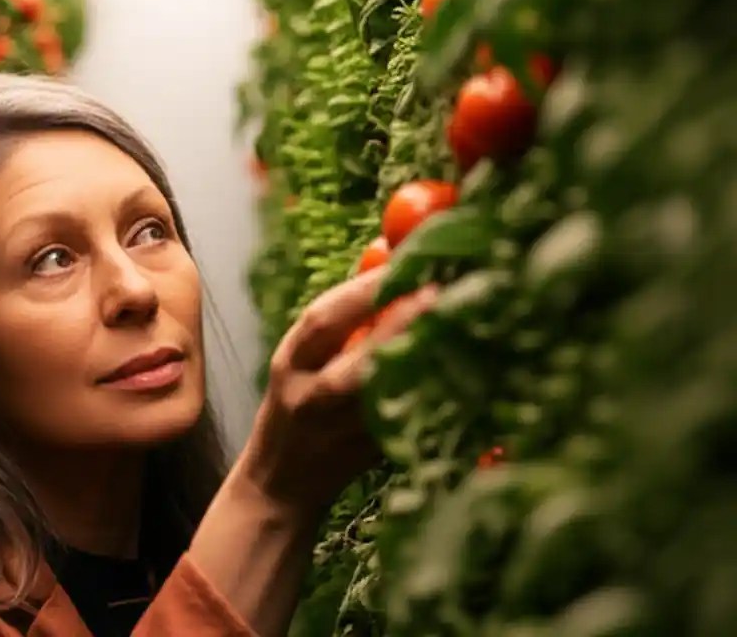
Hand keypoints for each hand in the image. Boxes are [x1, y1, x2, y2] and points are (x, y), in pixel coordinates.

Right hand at [240, 268, 436, 514]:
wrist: (281, 484)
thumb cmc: (295, 409)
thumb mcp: (302, 361)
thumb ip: (342, 324)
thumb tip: (388, 262)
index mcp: (289, 363)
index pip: (321, 321)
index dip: (360, 294)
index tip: (400, 264)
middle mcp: (311, 396)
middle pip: (357, 362)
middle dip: (396, 327)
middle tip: (439, 294)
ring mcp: (342, 432)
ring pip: (388, 398)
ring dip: (424, 363)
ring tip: (459, 329)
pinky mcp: (372, 455)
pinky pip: (406, 422)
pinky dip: (432, 398)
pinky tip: (465, 374)